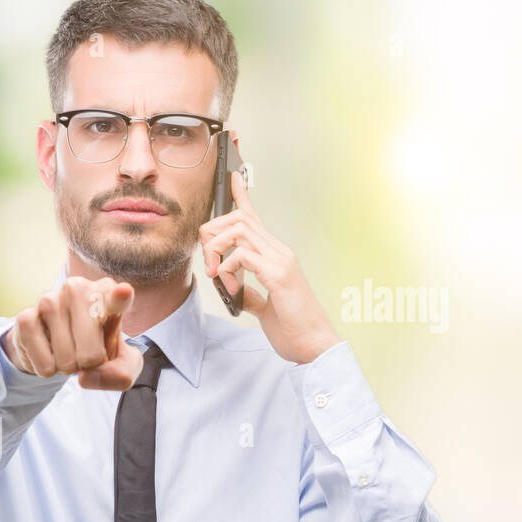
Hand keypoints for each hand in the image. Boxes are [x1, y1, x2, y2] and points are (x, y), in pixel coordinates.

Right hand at [1, 276, 143, 390]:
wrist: (57, 343)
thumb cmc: (97, 346)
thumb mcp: (121, 364)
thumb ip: (121, 375)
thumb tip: (85, 377)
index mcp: (107, 294)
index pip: (117, 298)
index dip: (120, 298)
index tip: (123, 293)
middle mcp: (78, 289)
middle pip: (92, 354)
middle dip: (90, 366)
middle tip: (86, 352)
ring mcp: (49, 300)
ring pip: (67, 360)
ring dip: (68, 367)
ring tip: (68, 350)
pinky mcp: (25, 317)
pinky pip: (43, 362)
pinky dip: (47, 369)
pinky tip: (49, 353)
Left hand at [198, 152, 340, 364]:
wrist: (314, 344)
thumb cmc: (294, 327)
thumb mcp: (265, 308)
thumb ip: (251, 295)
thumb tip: (237, 291)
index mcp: (275, 256)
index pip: (255, 218)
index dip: (242, 197)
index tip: (233, 178)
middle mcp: (279, 251)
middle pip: (239, 218)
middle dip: (213, 233)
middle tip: (207, 260)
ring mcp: (281, 261)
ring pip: (239, 231)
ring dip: (217, 249)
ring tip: (215, 274)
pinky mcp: (279, 275)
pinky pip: (243, 256)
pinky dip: (227, 269)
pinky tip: (230, 287)